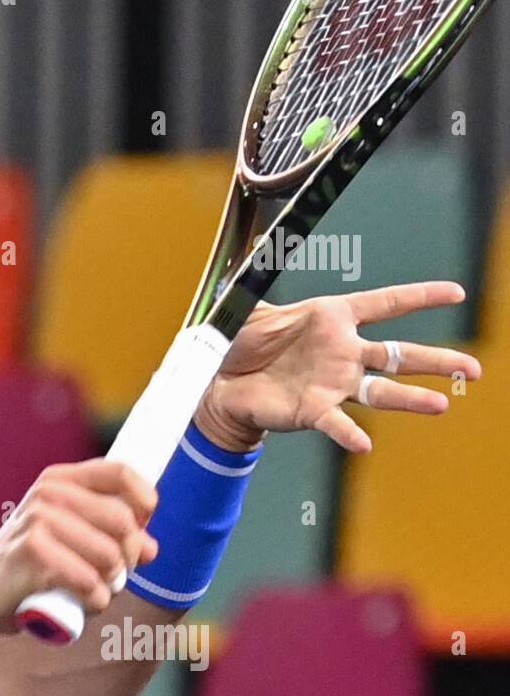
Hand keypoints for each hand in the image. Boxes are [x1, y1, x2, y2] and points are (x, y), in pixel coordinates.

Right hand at [0, 461, 158, 640]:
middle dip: (129, 557)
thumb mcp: (69, 537)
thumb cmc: (31, 563)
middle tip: (114, 576)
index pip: (121, 473)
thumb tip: (150, 548)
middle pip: (123, 520)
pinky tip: (83, 603)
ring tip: (94, 591)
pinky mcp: (32, 550)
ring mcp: (39, 518)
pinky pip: (88, 580)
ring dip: (111, 585)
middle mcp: (50, 492)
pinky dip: (94, 600)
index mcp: (61, 480)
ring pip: (110, 555)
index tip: (141, 530)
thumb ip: (109, 535)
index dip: (144, 502)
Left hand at [195, 281, 482, 452]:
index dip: (418, 297)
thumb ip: (260, 287)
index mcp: (332, 318)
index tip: (456, 293)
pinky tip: (364, 444)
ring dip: (409, 398)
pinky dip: (348, 432)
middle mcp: (342, 352)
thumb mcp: (250, 311)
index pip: (384, 304)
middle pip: (398, 354)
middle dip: (436, 360)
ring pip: (380, 390)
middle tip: (473, 369)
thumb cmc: (241, 344)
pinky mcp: (313, 410)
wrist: (221, 384)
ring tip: (440, 405)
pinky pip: (336, 422)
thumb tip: (256, 251)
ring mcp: (331, 383)